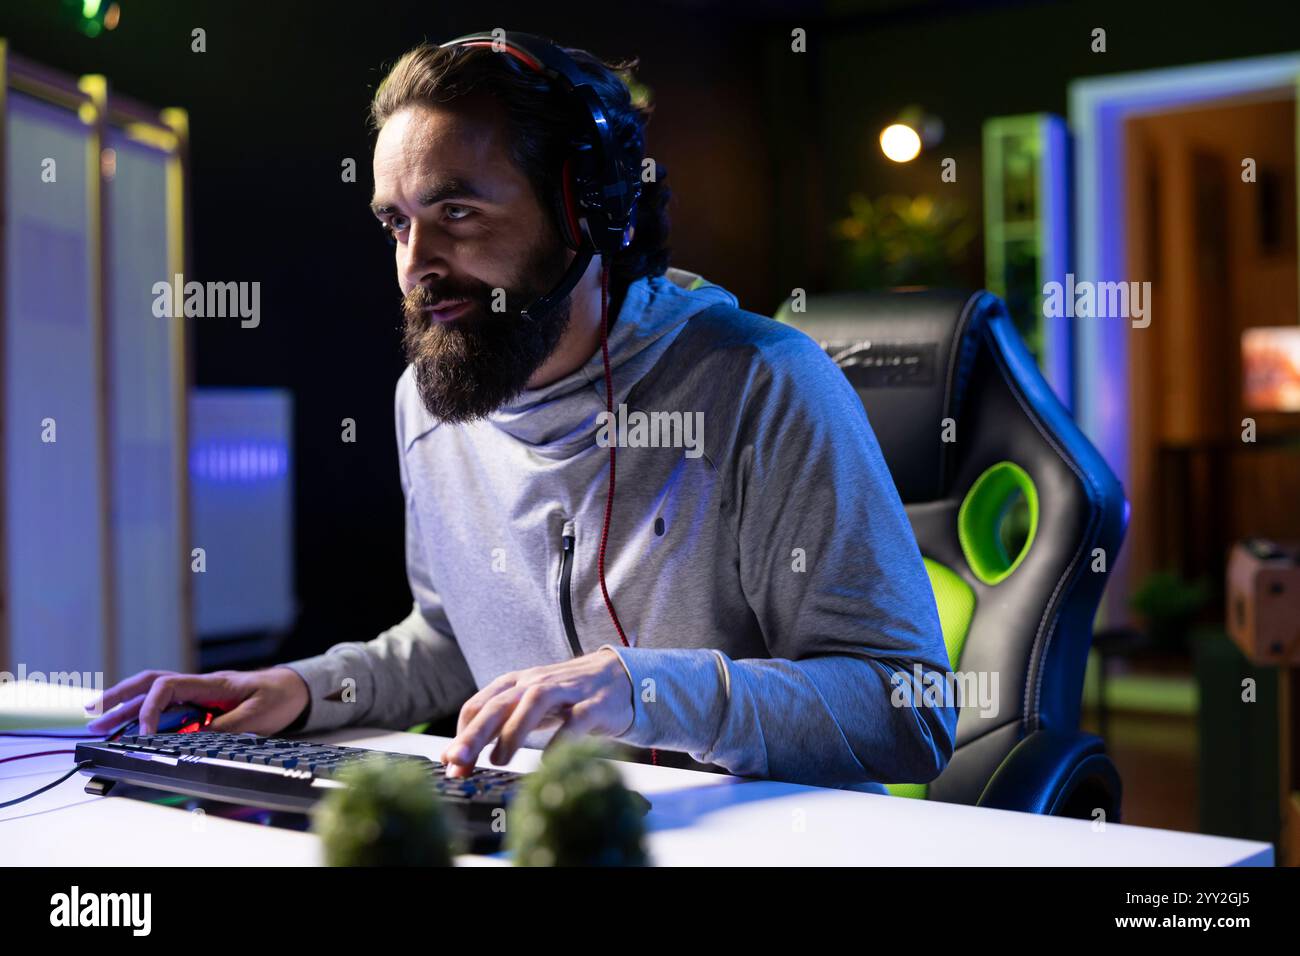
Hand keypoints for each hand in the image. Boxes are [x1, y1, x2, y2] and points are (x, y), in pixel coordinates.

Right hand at [85, 667, 310, 736]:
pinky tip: (129, 721)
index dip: (149, 709)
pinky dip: (144, 710)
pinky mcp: (202, 703)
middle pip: (150, 683)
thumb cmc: (279, 697)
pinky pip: (166, 703)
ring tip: (98, 718)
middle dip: (120, 698)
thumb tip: (192, 740)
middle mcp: (199, 685)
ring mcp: (199, 692)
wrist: (298, 688)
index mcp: (211, 683)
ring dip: (126, 703)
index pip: (167, 687)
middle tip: (93, 715)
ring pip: (154, 692)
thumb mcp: (257, 716)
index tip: (144, 735)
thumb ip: (225, 727)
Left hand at [440, 648, 633, 776]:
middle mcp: (538, 682)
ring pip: (535, 702)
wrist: (621, 677)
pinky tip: (546, 761)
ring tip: (498, 760)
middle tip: (458, 761)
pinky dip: (560, 739)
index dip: (462, 733)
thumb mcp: (529, 708)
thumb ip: (497, 729)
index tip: (450, 763)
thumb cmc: (568, 698)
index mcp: (518, 683)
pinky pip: (576, 720)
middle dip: (475, 732)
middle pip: (500, 702)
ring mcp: (568, 691)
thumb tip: (457, 759)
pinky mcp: (594, 704)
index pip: (480, 703)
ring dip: (513, 730)